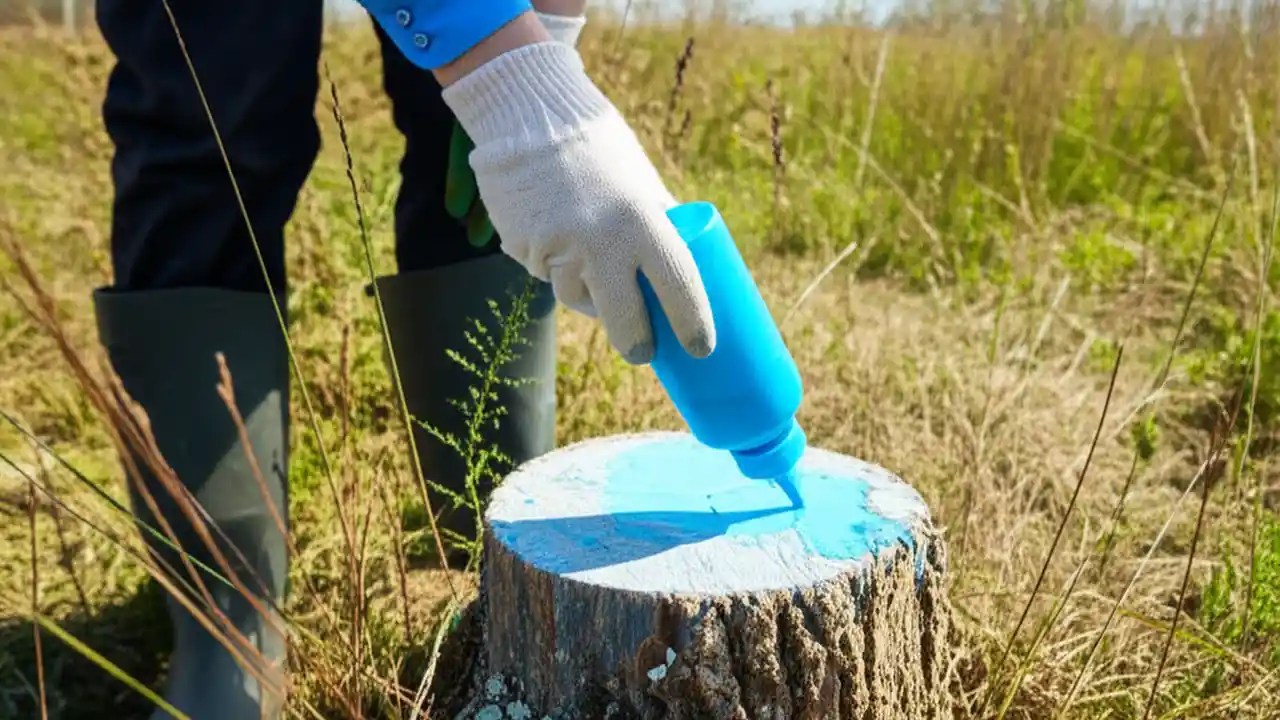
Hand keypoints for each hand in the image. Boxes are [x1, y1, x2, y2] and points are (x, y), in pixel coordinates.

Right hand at [441, 42, 715, 363]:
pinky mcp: (524, 249)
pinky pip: (546, 274)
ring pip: (578, 299)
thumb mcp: (640, 182)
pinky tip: (554, 237)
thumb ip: (658, 222)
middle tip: (643, 350)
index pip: (678, 285)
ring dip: (590, 298)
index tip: (702, 349)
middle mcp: (601, 241)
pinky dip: (555, 268)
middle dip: (638, 345)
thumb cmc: (598, 148)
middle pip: (626, 320)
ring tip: (592, 269)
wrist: (529, 114)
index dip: (693, 324)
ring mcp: (558, 248)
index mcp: (642, 219)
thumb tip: (681, 269)